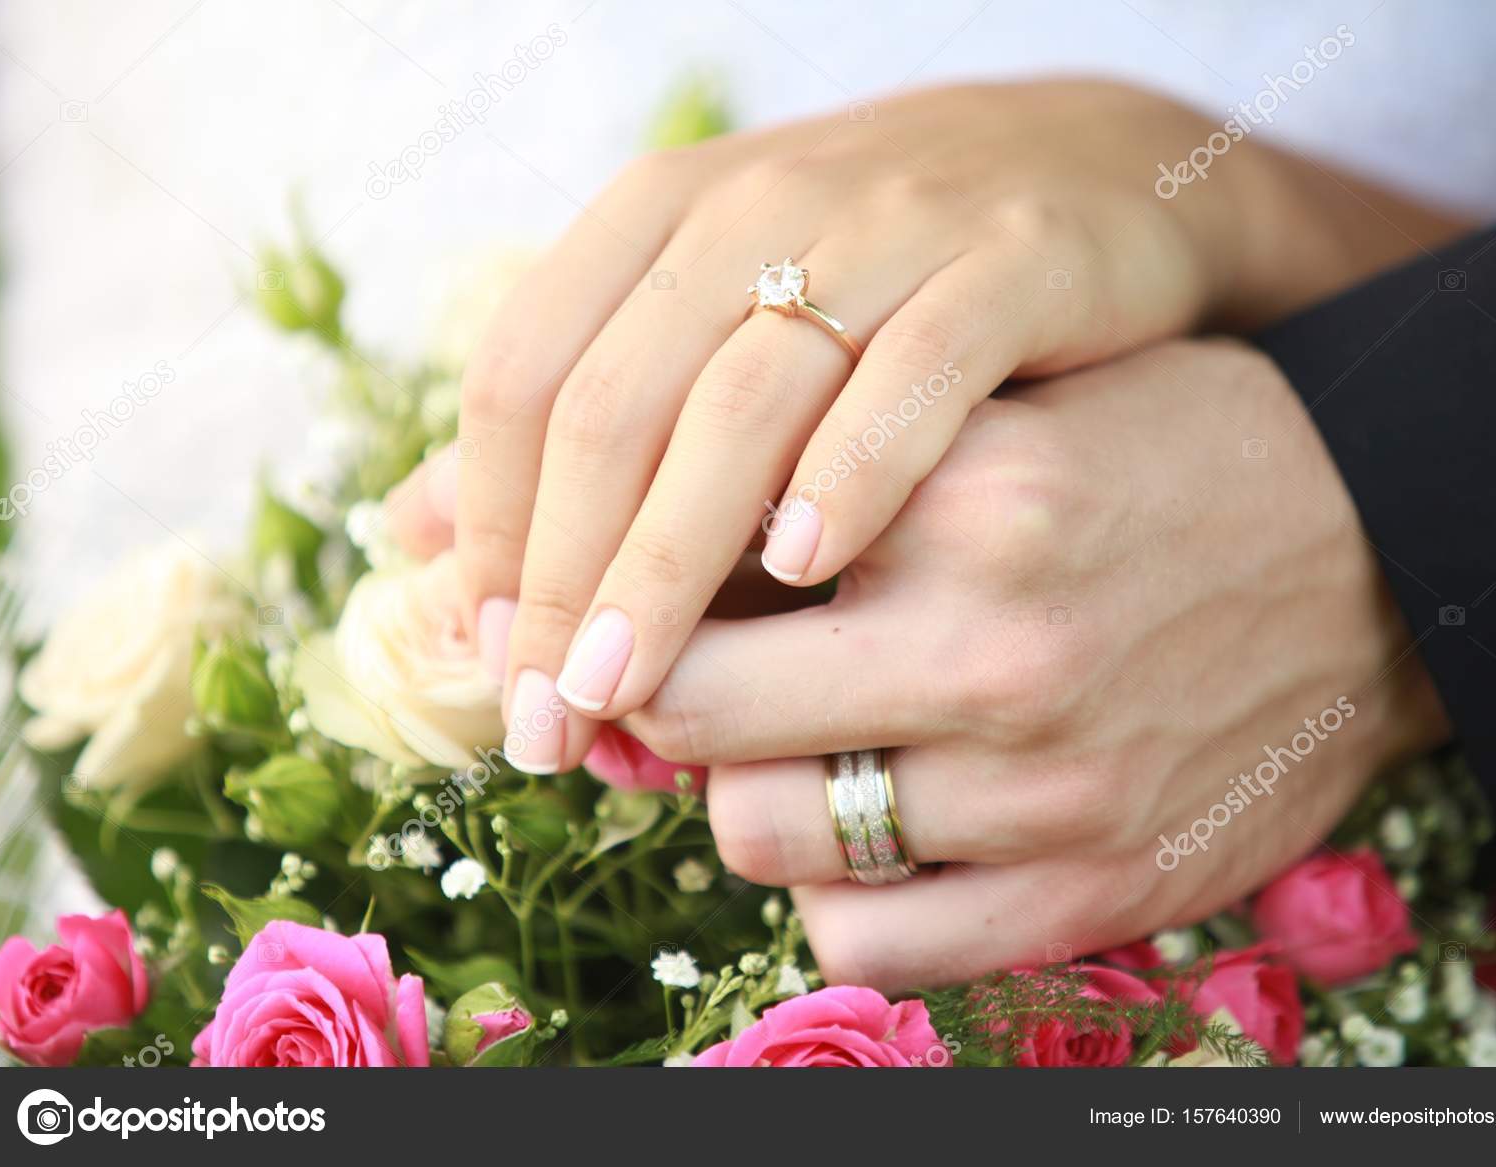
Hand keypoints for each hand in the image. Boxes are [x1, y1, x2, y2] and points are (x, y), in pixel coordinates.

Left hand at [453, 78, 1461, 774]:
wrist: (1081, 174)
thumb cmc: (874, 280)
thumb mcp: (711, 316)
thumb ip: (577, 415)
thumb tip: (413, 537)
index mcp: (659, 217)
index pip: (522, 374)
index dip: (490, 526)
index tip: (493, 660)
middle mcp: (753, 208)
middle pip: (609, 402)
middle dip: (561, 575)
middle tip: (549, 715)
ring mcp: (884, 232)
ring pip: (740, 400)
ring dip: (671, 556)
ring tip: (633, 687)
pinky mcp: (1006, 267)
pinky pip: (915, 374)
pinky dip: (850, 470)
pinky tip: (807, 571)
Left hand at [600, 338, 1448, 990]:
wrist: (1376, 552)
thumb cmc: (1170, 458)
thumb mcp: (1017, 400)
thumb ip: (852, 447)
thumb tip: (658, 525)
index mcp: (967, 489)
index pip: (695, 551)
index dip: (638, 571)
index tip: (629, 585)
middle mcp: (996, 642)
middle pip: (691, 705)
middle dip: (658, 690)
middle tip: (679, 672)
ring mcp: (1044, 784)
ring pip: (758, 832)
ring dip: (743, 795)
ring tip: (788, 751)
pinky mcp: (1091, 886)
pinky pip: (868, 938)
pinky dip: (835, 895)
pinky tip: (870, 833)